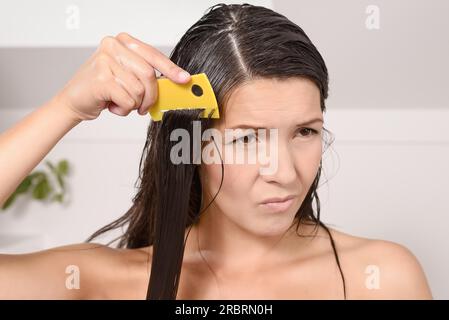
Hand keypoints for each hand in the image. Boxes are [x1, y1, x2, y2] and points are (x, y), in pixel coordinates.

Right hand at [55, 32, 190, 120]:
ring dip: (134, 104)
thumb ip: (146, 75)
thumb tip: (175, 82)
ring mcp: (105, 61)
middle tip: (144, 107)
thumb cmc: (102, 89)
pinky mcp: (100, 79)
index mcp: (123, 42)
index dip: (171, 69)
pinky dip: (123, 109)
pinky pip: (128, 100)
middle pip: (149, 74)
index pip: (153, 55)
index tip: (184, 79)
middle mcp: (113, 46)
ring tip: (121, 102)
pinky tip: (112, 105)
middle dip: (151, 96)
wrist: (74, 100)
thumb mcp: (127, 76)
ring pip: (139, 90)